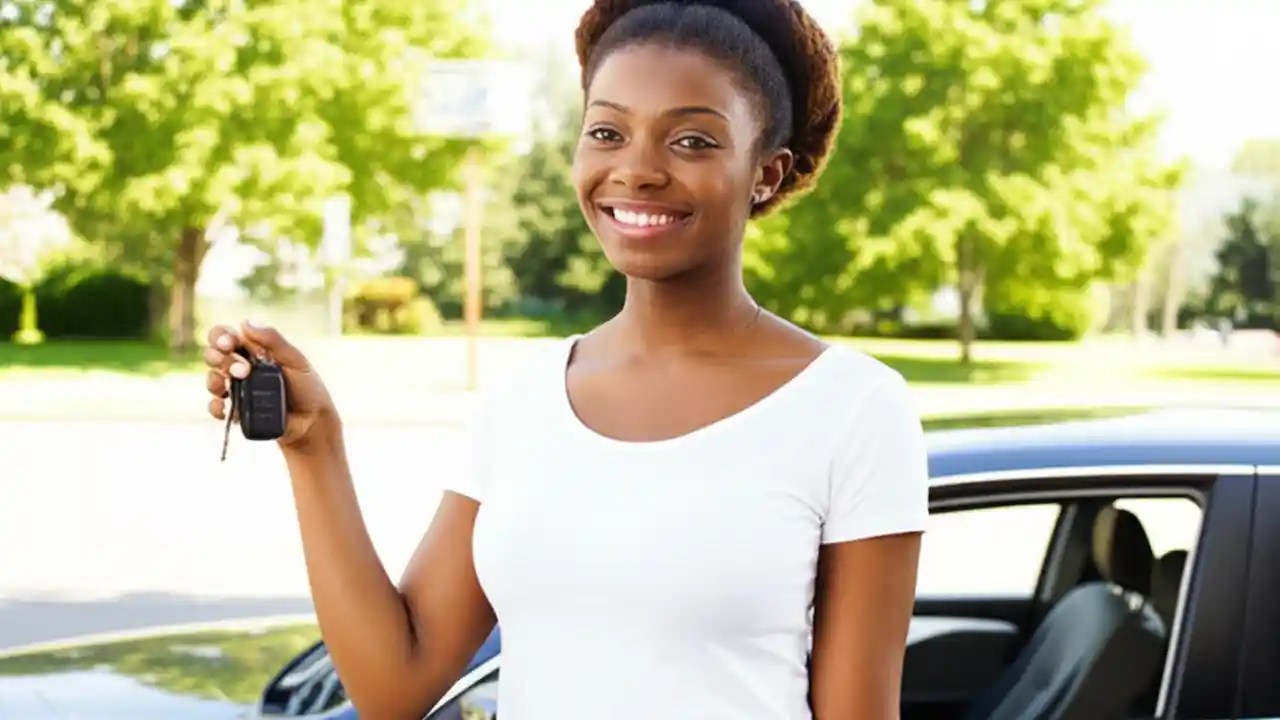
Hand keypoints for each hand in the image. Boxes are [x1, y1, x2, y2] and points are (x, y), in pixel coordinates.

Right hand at [204, 320, 338, 450]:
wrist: (313, 422)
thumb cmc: (308, 387)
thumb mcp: (296, 360)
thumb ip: (273, 340)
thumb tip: (246, 323)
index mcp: (254, 350)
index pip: (226, 336)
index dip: (220, 337)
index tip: (228, 345)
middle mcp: (241, 366)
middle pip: (213, 356)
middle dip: (219, 359)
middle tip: (243, 370)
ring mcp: (237, 389)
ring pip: (212, 380)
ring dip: (216, 381)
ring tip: (233, 387)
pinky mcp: (236, 410)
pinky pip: (215, 407)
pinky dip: (216, 407)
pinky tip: (227, 408)